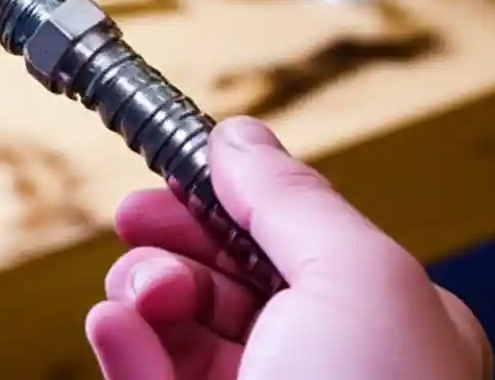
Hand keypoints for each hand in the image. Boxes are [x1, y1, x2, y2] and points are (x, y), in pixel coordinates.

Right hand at [86, 117, 491, 379]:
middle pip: (224, 274)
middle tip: (139, 223)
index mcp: (381, 321)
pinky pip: (142, 373)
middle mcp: (319, 364)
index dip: (231, 193)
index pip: (292, 235)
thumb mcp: (355, 281)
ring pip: (175, 323)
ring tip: (140, 294)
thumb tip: (240, 138)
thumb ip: (292, 199)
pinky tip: (113, 325)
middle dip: (176, 241)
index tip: (177, 164)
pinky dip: (120, 342)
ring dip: (144, 291)